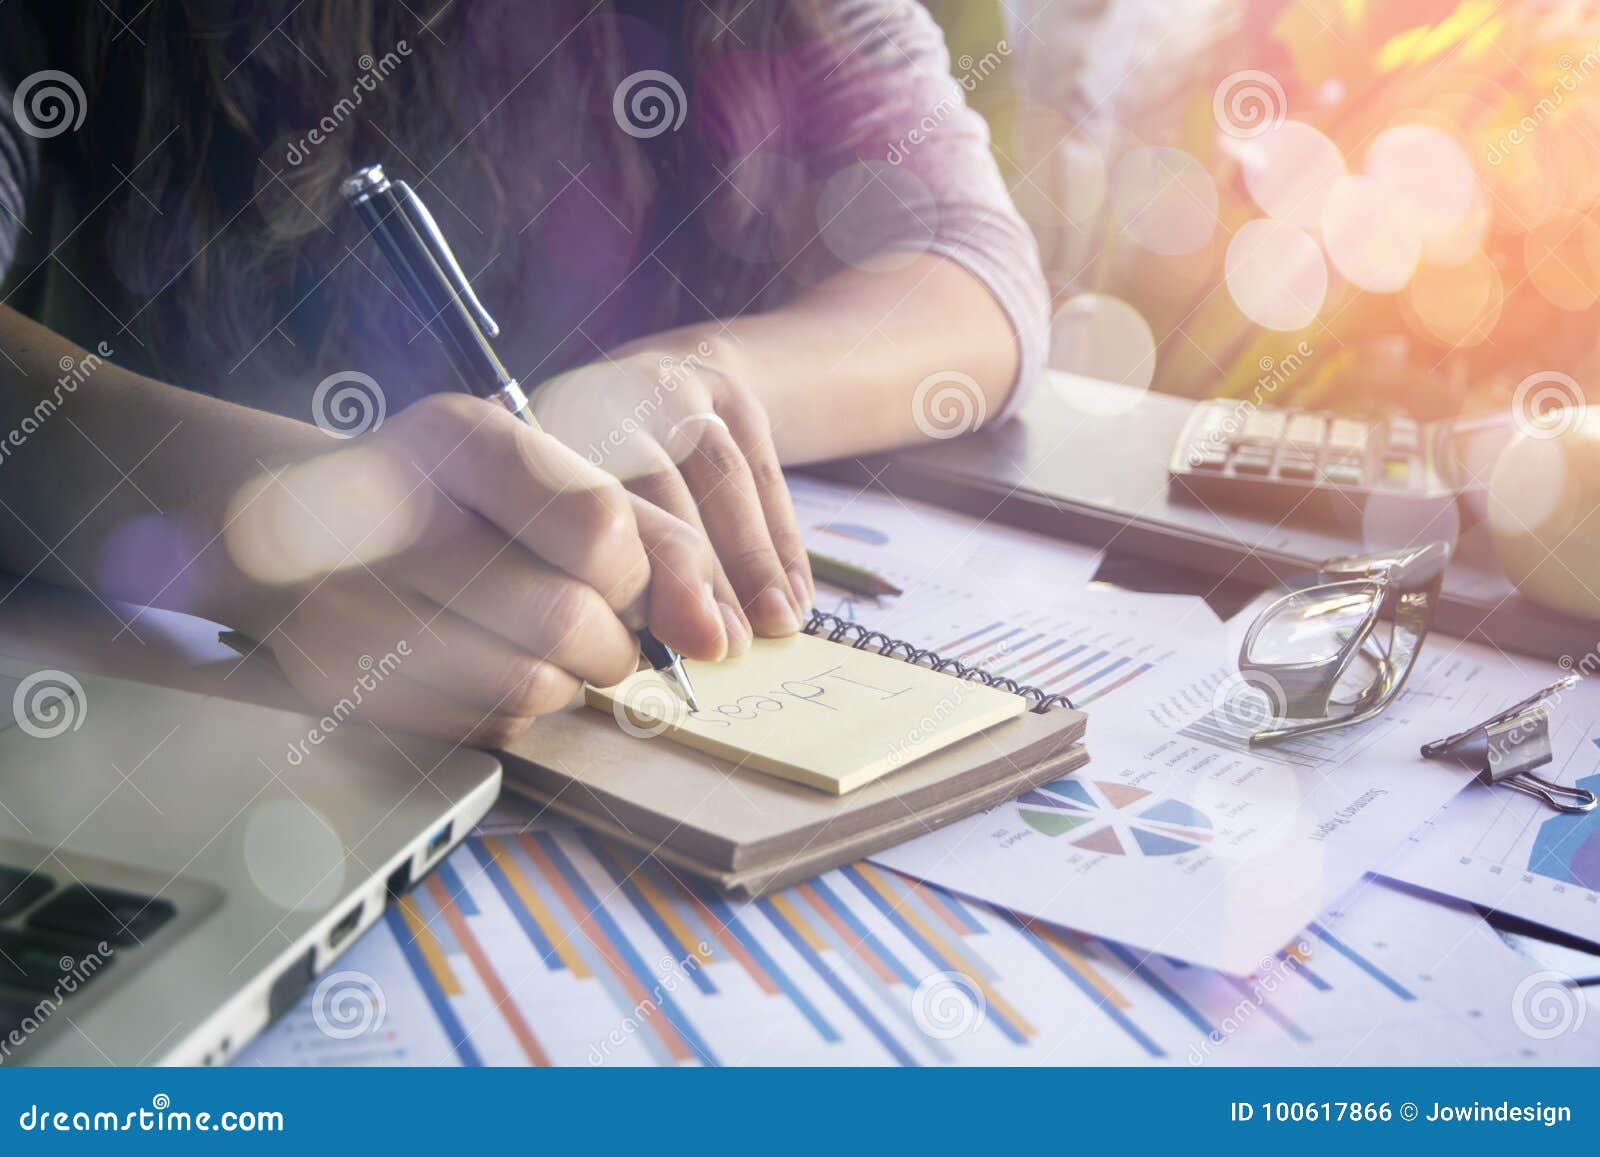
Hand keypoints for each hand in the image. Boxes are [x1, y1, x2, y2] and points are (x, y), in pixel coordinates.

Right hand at [220, 393, 726, 744]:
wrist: (298, 536)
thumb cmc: (459, 503)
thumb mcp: (550, 480)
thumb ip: (655, 541)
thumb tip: (717, 638)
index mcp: (454, 437)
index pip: (597, 521)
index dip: (641, 573)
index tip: (632, 582)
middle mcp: (386, 511)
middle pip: (568, 619)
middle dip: (613, 644)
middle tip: (600, 631)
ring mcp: (344, 602)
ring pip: (530, 687)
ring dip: (568, 683)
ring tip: (544, 645)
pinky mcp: (333, 681)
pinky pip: (481, 726)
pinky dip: (515, 709)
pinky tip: (487, 665)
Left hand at [532, 339, 813, 650]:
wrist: (647, 398)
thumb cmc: (592, 498)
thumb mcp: (560, 528)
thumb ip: (582, 580)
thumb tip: (630, 660)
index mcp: (535, 439)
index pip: (575, 502)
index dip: (619, 573)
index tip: (654, 647)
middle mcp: (598, 401)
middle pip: (651, 483)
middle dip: (693, 572)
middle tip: (722, 644)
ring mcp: (667, 387)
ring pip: (716, 472)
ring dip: (749, 558)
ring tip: (773, 625)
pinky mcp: (726, 390)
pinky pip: (761, 466)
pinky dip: (782, 537)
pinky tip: (794, 595)